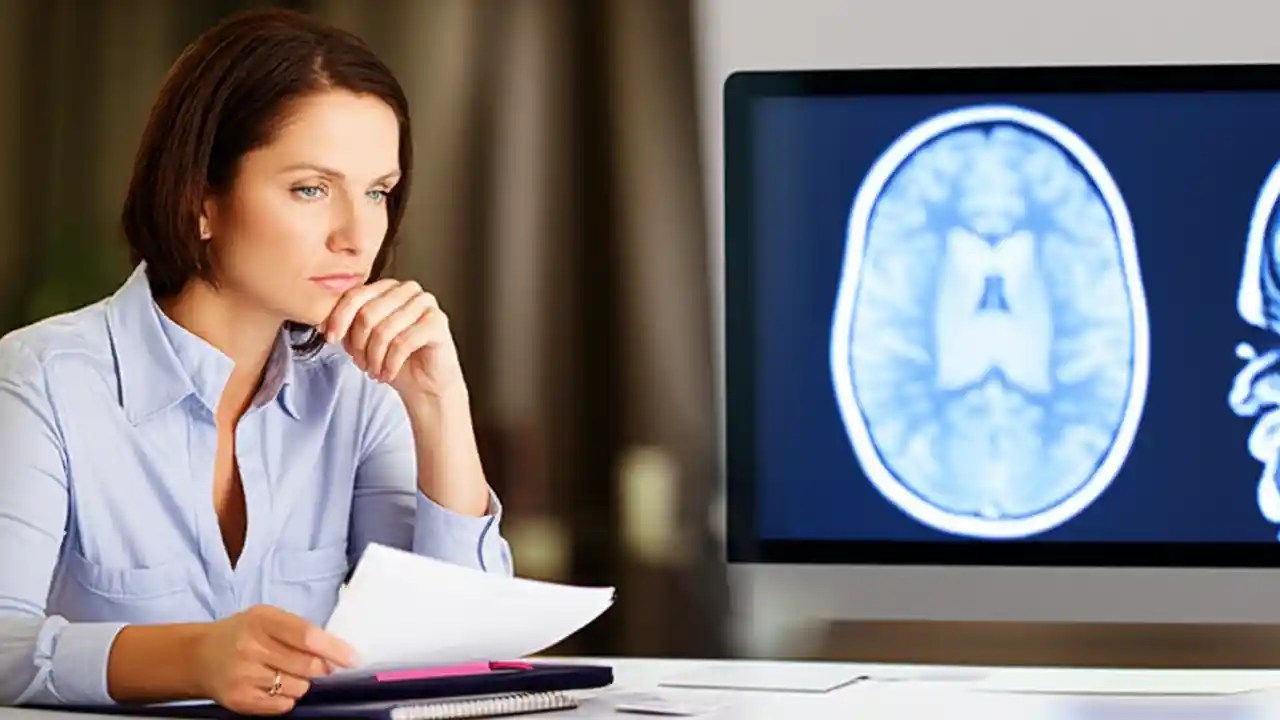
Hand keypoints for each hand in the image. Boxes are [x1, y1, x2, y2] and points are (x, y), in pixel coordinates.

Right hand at [194, 605, 355, 714]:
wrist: (200, 656)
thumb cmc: (243, 634)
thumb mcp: (267, 619)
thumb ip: (299, 631)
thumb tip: (335, 655)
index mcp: (262, 620)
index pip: (306, 636)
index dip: (333, 649)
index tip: (352, 659)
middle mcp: (250, 647)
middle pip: (305, 666)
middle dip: (321, 669)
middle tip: (320, 667)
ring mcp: (243, 676)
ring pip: (297, 688)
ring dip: (302, 683)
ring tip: (285, 673)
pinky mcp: (239, 700)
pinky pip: (282, 706)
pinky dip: (287, 698)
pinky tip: (274, 686)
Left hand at [322, 278, 465, 398]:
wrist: (426, 385)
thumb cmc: (396, 360)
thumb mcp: (362, 340)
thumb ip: (346, 326)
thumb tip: (321, 321)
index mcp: (388, 287)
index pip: (355, 294)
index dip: (338, 318)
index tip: (330, 338)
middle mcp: (408, 290)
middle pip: (368, 313)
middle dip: (358, 344)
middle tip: (361, 363)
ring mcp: (426, 303)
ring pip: (384, 330)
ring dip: (374, 358)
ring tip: (375, 370)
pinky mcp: (438, 322)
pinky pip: (403, 342)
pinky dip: (390, 364)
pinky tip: (388, 373)